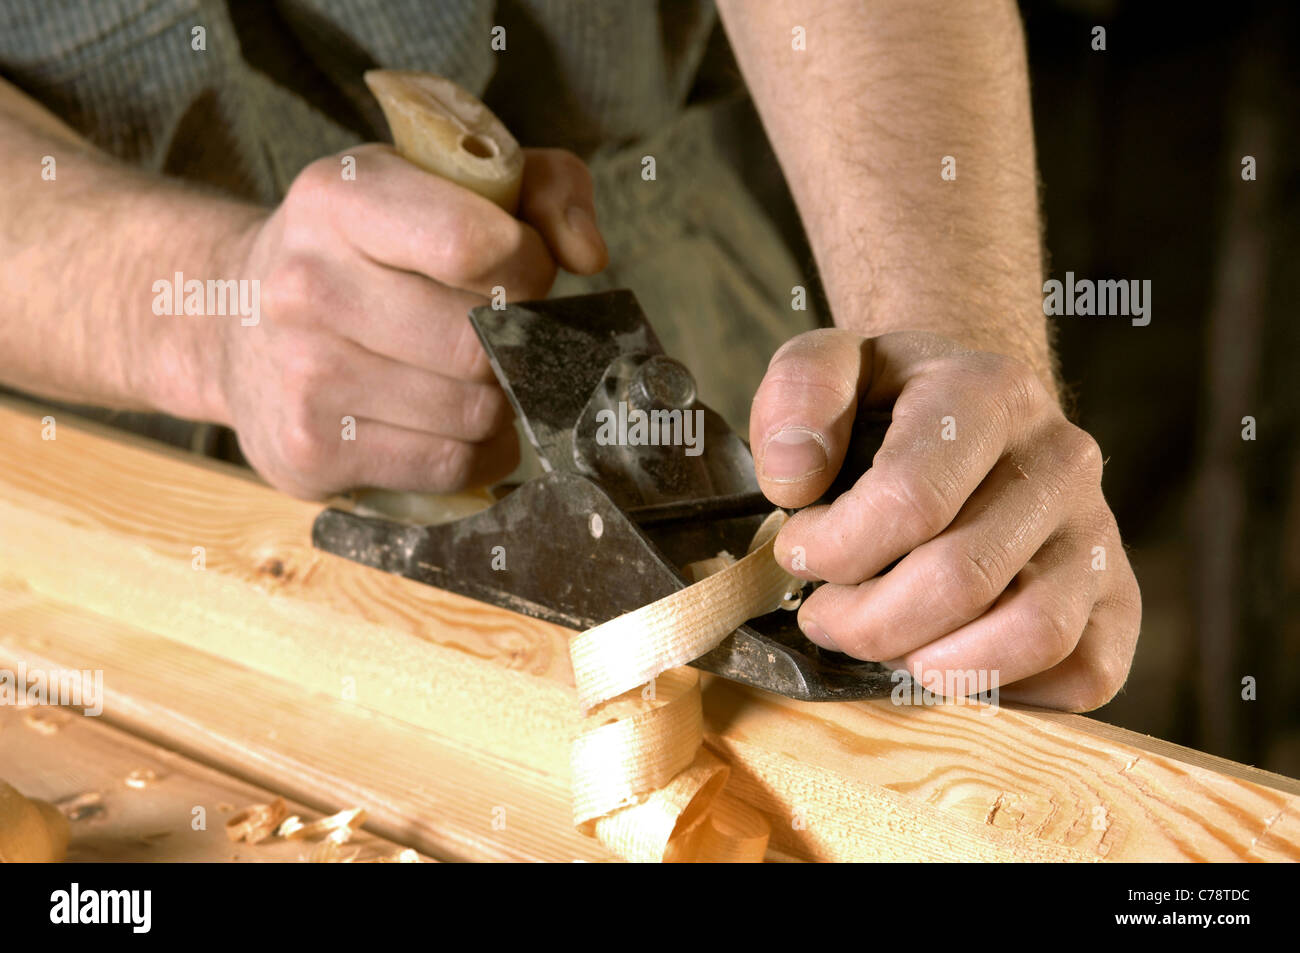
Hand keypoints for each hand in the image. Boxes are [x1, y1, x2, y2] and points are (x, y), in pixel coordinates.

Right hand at [214, 145, 607, 497]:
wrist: (234, 320)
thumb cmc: (369, 248)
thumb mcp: (445, 184)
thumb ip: (540, 188)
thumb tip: (588, 256)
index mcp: (338, 198)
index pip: (472, 243)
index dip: (528, 266)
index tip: (522, 271)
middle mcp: (306, 285)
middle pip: (479, 342)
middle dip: (514, 342)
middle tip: (498, 331)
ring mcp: (301, 375)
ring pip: (475, 412)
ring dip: (500, 401)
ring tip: (473, 375)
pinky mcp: (308, 452)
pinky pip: (449, 465)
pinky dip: (477, 450)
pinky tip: (454, 421)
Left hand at [750, 329, 1139, 711]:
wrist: (974, 416)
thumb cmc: (889, 405)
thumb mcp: (830, 364)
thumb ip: (799, 394)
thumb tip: (795, 481)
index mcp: (989, 392)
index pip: (910, 499)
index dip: (834, 548)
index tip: (799, 552)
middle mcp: (1061, 459)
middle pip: (961, 578)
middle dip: (866, 620)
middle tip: (825, 614)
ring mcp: (1098, 532)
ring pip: (1034, 632)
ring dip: (932, 662)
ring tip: (880, 641)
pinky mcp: (1120, 599)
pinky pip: (1083, 672)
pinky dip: (1003, 687)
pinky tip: (943, 655)